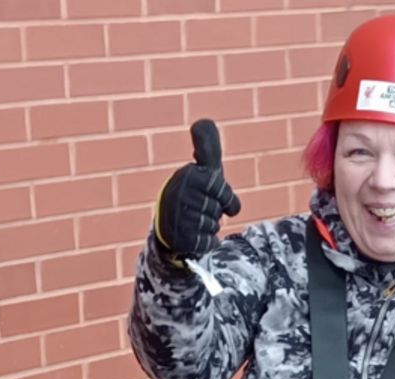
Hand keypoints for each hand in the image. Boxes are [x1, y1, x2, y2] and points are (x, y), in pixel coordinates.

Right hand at [155, 119, 240, 256]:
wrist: (170, 229)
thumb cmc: (193, 196)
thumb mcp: (203, 172)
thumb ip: (207, 149)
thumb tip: (203, 121)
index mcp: (188, 174)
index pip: (220, 188)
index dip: (224, 197)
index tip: (210, 195)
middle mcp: (178, 193)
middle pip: (219, 207)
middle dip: (216, 211)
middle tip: (203, 208)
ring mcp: (176, 215)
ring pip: (213, 224)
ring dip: (209, 226)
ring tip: (194, 220)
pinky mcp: (178, 237)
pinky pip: (207, 241)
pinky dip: (205, 241)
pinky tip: (193, 236)